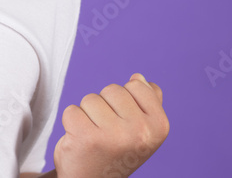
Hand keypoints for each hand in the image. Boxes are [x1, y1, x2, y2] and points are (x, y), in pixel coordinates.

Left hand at [53, 73, 168, 177]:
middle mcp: (140, 132)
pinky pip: (71, 110)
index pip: (137, 84)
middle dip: (105, 107)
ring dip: (87, 115)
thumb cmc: (116, 152)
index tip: (125, 123)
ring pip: (90, 99)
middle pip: (112, 90)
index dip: (125, 101)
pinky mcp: (86, 137)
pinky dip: (72, 123)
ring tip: (95, 138)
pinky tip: (80, 141)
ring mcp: (114, 135)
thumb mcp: (141, 131)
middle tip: (107, 133)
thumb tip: (139, 78)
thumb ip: (146, 103)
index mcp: (159, 126)